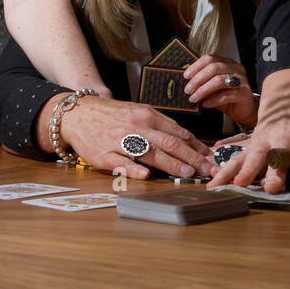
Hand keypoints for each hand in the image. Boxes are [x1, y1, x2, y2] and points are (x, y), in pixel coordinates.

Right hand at [55, 96, 213, 179]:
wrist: (79, 113)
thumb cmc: (114, 115)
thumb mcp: (140, 113)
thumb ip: (161, 127)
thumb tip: (187, 142)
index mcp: (149, 115)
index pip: (179, 132)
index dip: (197, 146)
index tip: (211, 157)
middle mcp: (138, 126)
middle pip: (170, 143)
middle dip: (192, 158)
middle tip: (207, 169)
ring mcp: (121, 140)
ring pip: (150, 153)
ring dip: (171, 164)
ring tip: (188, 172)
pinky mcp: (104, 154)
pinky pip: (121, 162)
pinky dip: (133, 169)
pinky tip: (145, 175)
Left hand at [184, 54, 258, 126]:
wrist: (243, 109)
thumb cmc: (227, 96)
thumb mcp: (212, 86)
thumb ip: (203, 81)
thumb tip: (186, 82)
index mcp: (227, 62)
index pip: (210, 58)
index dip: (196, 66)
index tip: (186, 76)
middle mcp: (236, 68)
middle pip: (214, 68)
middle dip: (198, 79)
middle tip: (188, 89)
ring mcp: (242, 80)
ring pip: (219, 80)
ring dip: (203, 90)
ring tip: (194, 98)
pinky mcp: (244, 92)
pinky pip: (226, 95)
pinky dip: (213, 100)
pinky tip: (205, 104)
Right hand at [206, 80, 289, 193]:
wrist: (287, 103)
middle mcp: (284, 135)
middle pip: (278, 153)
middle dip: (273, 170)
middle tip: (270, 187)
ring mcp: (264, 140)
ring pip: (252, 155)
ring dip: (243, 170)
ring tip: (234, 185)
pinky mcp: (249, 146)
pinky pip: (234, 160)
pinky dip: (223, 173)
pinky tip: (211, 186)